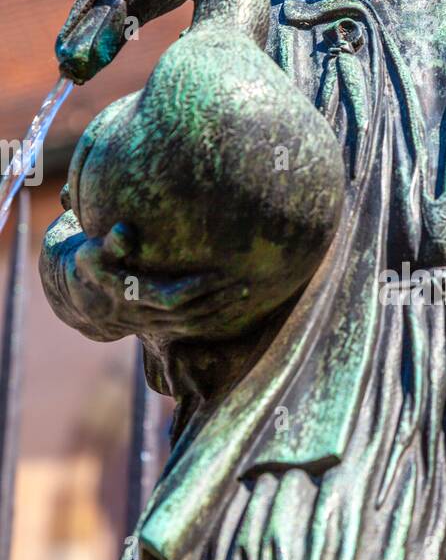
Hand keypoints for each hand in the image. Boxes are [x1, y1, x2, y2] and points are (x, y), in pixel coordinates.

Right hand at [69, 223, 250, 339]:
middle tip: (244, 285)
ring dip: (222, 311)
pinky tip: (236, 306)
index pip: (170, 298)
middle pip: (190, 314)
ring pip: (195, 324)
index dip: (194, 289)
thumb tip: (123, 231)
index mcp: (132, 298)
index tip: (218, 274)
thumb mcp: (91, 254)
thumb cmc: (92, 267)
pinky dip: (216, 319)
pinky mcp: (164, 328)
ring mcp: (157, 325)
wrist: (85, 300)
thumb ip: (109, 245)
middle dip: (218, 301)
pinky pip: (194, 329)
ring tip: (246, 293)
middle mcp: (147, 316)